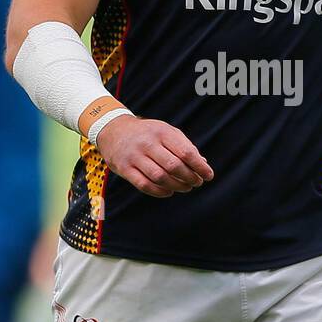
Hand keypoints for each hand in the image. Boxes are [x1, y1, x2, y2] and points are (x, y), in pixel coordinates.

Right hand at [94, 116, 213, 197]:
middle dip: (190, 178)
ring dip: (177, 186)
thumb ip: (185, 146)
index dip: (200, 167)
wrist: (114, 130)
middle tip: (197, 183)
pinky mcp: (124, 168)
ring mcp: (134, 156)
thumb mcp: (167, 132)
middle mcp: (148, 143)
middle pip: (174, 166)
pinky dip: (160, 192)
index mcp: (162, 132)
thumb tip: (203, 164)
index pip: (185, 152)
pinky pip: (145, 185)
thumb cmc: (148, 133)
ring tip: (186, 187)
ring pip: (160, 177)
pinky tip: (169, 191)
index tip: (208, 176)